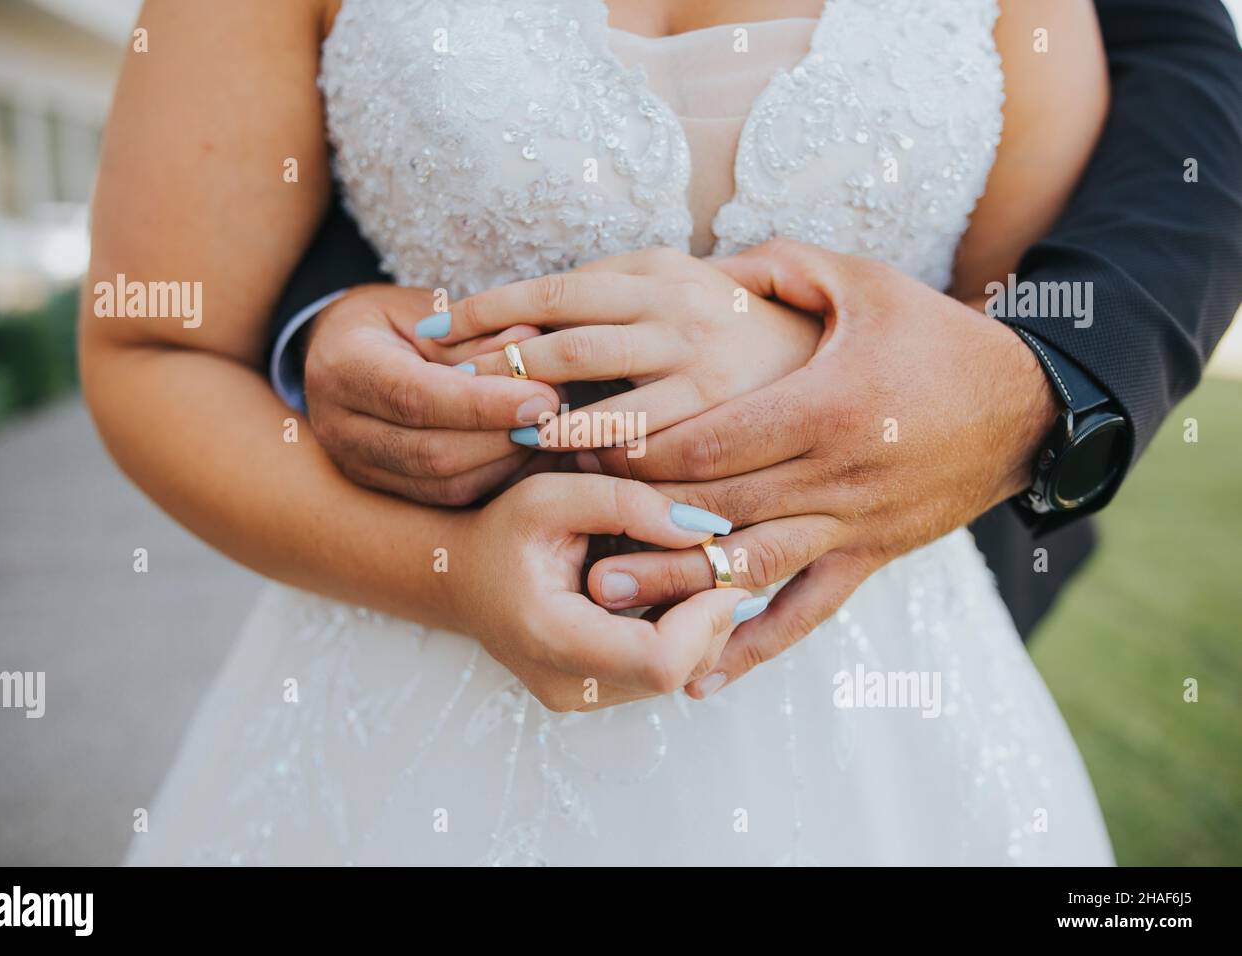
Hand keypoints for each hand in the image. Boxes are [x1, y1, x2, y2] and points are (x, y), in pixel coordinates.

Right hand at [303, 284, 562, 503]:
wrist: (339, 354)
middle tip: (555, 414)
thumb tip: (531, 348)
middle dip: (503, 436)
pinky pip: (450, 496)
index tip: (542, 396)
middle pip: (433, 452)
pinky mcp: (384, 490)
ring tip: (547, 428)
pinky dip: (497, 476)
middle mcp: (339, 427)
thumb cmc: (390, 321)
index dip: (484, 403)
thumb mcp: (423, 308)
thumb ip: (473, 332)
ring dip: (506, 460)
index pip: (416, 397)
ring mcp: (358, 467)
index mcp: (342, 367)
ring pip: (445, 484)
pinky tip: (529, 451)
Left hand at [428, 247, 822, 448]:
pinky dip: (612, 470)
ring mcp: (715, 381)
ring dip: (548, 430)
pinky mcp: (736, 434)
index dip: (490, 310)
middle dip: (500, 372)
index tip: (434, 330)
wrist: (896, 367)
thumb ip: (644, 278)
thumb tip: (569, 295)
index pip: (559, 290)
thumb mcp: (722, 275)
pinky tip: (577, 479)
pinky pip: (660, 460)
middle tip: (442, 391)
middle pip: (570, 349)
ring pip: (611, 415)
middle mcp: (688, 321)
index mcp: (670, 274)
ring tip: (499, 440)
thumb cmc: (785, 324)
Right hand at [445, 473, 762, 710]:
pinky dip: (682, 637)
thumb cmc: (502, 531)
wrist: (460, 578)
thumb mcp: (552, 495)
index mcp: (551, 638)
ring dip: (702, 628)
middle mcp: (567, 685)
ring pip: (679, 678)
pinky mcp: (594, 696)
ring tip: (687, 572)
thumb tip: (705, 528)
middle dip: (712, 620)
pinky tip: (668, 592)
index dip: (706, 621)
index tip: (722, 573)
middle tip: (716, 565)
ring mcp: (581, 698)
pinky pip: (662, 676)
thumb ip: (627, 502)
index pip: (659, 661)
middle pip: (679, 673)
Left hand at [579, 241, 1060, 696]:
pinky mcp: (868, 560)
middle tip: (565, 523)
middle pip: (717, 508)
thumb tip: (703, 267)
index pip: (712, 441)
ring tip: (607, 600)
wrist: (1026, 407)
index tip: (583, 447)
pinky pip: (807, 615)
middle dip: (638, 515)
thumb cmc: (934, 336)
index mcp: (828, 404)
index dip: (641, 448)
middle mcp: (837, 475)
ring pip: (751, 569)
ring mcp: (852, 526)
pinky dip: (754, 650)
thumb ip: (779, 269)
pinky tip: (702, 678)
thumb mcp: (862, 282)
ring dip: (678, 586)